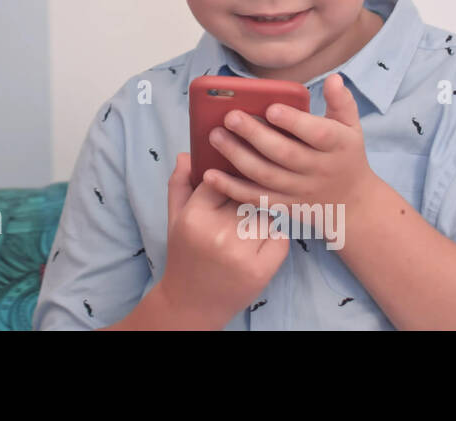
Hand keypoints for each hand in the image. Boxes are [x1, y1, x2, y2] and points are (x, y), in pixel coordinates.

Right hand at [157, 151, 289, 329]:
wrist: (192, 303)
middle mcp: (217, 233)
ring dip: (263, 216)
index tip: (233, 177)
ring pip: (267, 214)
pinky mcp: (261, 270)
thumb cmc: (184, 254)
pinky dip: (275, 236)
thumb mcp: (174, 218)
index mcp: (194, 217)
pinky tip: (260, 244)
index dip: (229, 177)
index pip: (221, 179)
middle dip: (248, 198)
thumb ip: (180, 184)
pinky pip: (280, 236)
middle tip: (243, 206)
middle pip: (247, 195)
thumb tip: (188, 153)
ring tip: (249, 227)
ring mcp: (241, 253)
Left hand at [205, 73, 379, 231]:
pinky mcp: (284, 205)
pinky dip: (231, 188)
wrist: (352, 203)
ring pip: (266, 175)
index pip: (318, 134)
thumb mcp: (351, 128)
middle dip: (255, 135)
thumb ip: (342, 102)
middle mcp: (318, 169)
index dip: (294, 122)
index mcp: (337, 146)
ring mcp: (300, 190)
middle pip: (285, 154)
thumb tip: (334, 78)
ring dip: (238, 157)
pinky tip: (210, 174)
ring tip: (215, 136)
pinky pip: (256, 198)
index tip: (270, 108)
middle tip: (230, 117)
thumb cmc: (344, 155)